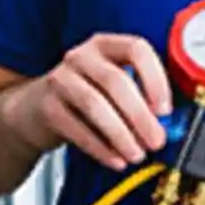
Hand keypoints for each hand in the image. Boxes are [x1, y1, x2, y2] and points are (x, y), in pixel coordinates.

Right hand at [10, 33, 172, 170]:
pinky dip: (100, 147)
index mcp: (105, 45)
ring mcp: (60, 79)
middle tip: (156, 140)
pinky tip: (116, 160)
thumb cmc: (86, 96)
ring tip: (137, 154)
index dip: (155, 78)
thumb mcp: (112, 87)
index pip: (136, 49)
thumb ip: (141, 98)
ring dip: (121, 134)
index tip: (165, 109)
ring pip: (95, 104)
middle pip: (116, 81)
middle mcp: (81, 56)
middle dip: (140, 115)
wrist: (35, 108)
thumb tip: (169, 124)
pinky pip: (76, 128)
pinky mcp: (47, 106)